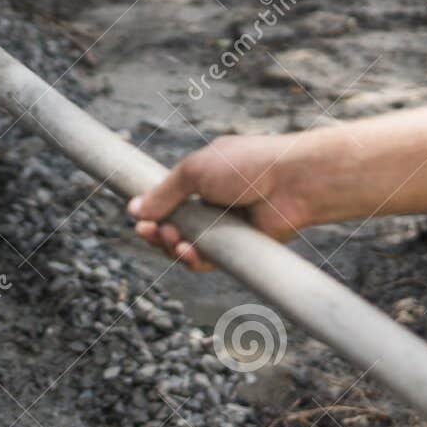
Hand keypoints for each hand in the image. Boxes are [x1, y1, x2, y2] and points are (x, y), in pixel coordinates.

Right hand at [126, 134, 316, 271]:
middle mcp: (212, 204)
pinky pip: (208, 260)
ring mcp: (224, 227)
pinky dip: (193, 260)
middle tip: (149, 232)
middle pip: (173, 227)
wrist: (292, 182)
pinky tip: (185, 252)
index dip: (151, 212)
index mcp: (202, 180)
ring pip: (187, 247)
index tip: (138, 218)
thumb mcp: (194, 170)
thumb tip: (134, 210)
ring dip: (172, 247)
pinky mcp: (238, 247)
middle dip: (156, 232)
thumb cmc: (247, 166)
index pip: (168, 201)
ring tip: (171, 239)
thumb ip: (164, 193)